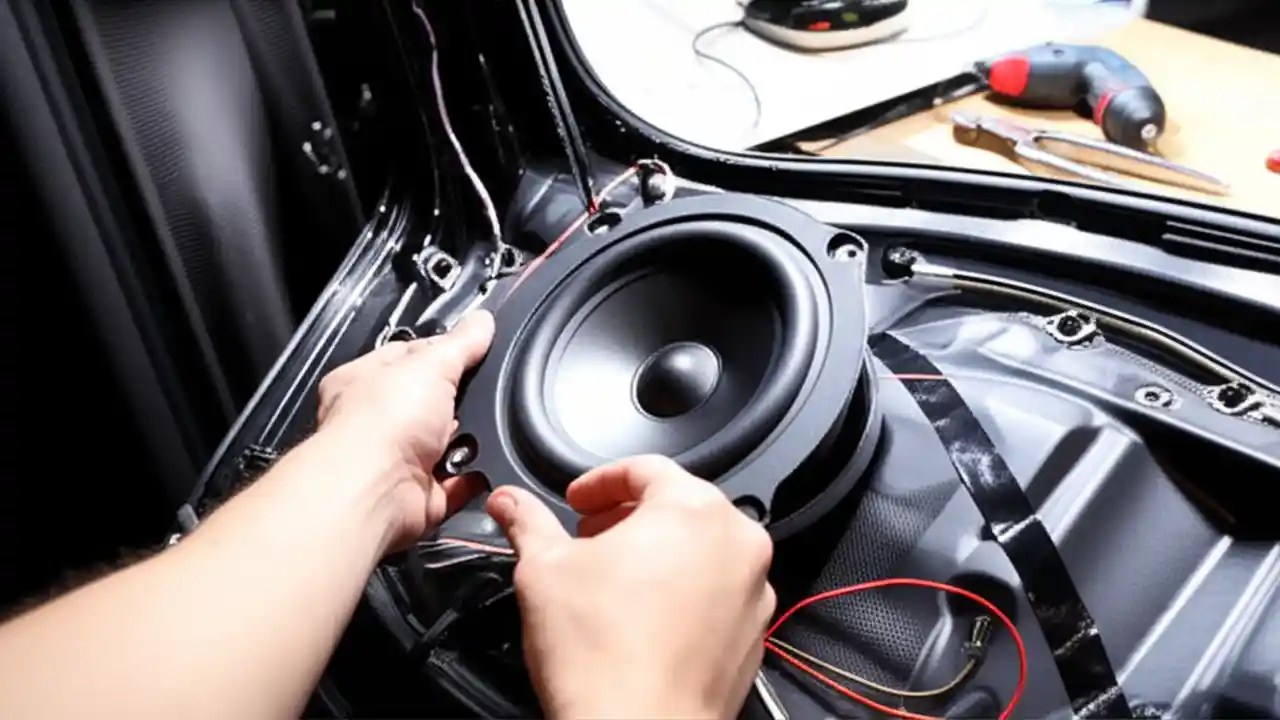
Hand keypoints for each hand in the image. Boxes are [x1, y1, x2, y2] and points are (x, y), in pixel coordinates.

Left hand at [315, 311, 493, 549]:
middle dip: (458, 400)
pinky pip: (457, 485)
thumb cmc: (379, 422)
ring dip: (466, 439)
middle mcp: (376, 423)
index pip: (407, 357)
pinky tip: (481, 465)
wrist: (376, 490)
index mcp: (364, 381)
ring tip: (477, 429)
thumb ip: (461, 343)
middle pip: (430, 402)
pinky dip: (473, 477)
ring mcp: (396, 461)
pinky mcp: (419, 496)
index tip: (473, 347)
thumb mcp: (431, 364)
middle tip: (477, 393)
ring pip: (446, 444)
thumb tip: (482, 322)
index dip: (442, 351)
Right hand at [486, 456, 775, 718]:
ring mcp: (752, 592)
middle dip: (628, 517)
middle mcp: (738, 543)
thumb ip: (528, 522)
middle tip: (587, 537)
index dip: (598, 481)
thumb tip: (508, 502)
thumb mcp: (544, 570)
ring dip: (657, 554)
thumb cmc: (601, 655)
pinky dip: (683, 593)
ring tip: (612, 581)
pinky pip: (717, 595)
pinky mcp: (753, 635)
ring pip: (701, 550)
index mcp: (693, 510)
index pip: (644, 468)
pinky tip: (642, 619)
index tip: (574, 501)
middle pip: (678, 506)